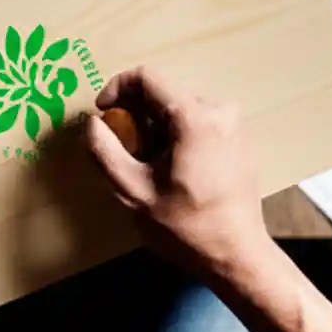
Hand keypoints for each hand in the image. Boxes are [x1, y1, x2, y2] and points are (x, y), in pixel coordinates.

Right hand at [85, 67, 269, 281]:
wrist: (237, 254)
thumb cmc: (185, 227)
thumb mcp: (133, 192)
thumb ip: (105, 151)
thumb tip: (93, 122)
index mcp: (194, 118)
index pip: (147, 77)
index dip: (117, 88)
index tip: (104, 115)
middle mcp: (219, 109)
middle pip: (164, 91)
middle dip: (136, 113)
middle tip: (126, 149)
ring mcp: (233, 121)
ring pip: (178, 104)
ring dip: (156, 125)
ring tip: (149, 162)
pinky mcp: (239, 135)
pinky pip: (197, 118)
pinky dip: (176, 132)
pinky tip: (173, 166)